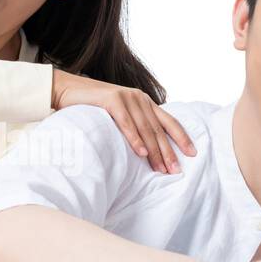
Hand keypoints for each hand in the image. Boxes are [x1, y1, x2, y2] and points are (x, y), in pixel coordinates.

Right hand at [51, 69, 195, 173]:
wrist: (68, 90)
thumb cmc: (94, 107)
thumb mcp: (120, 114)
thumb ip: (135, 125)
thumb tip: (148, 151)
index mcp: (145, 102)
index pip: (169, 121)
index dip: (182, 138)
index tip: (193, 154)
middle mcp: (139, 98)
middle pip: (158, 130)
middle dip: (168, 152)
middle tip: (175, 171)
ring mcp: (127, 97)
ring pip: (145, 129)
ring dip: (154, 150)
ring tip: (161, 169)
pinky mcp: (112, 100)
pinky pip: (126, 123)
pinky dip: (134, 139)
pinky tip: (141, 153)